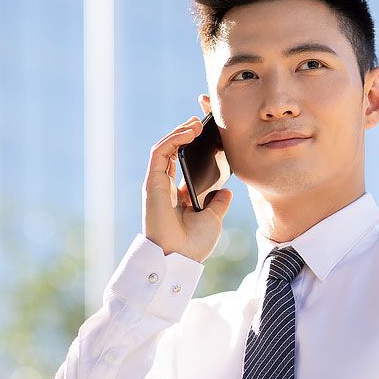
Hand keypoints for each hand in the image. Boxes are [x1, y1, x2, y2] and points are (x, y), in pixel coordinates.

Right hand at [142, 116, 232, 262]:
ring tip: (197, 123)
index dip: (191, 146)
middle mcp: (165, 187)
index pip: (182, 163)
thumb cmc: (194, 244)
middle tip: (201, 121)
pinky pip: (160, 153)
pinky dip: (173, 139)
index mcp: (178, 195)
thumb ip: (217, 204)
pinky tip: (189, 132)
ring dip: (179, 132)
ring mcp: (158, 184)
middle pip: (172, 152)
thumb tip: (226, 192)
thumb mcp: (212, 219)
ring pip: (164, 148)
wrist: (180, 257)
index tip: (207, 134)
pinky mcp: (153, 182)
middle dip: (184, 132)